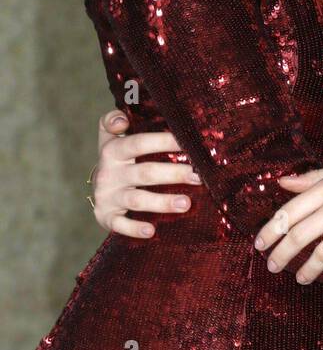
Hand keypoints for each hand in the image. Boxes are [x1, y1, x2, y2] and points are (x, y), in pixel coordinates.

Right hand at [91, 109, 202, 237]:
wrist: (98, 189)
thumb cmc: (117, 159)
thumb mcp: (110, 137)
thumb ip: (112, 120)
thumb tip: (122, 118)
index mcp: (113, 151)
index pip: (138, 143)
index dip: (162, 141)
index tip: (187, 142)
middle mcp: (109, 173)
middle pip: (144, 173)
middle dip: (172, 174)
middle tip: (197, 176)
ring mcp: (108, 196)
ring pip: (137, 200)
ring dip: (162, 202)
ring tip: (186, 203)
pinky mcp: (106, 216)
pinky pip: (120, 224)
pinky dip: (134, 229)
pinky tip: (151, 231)